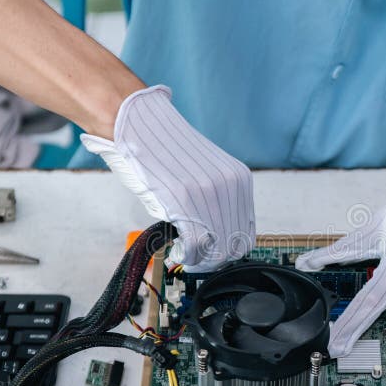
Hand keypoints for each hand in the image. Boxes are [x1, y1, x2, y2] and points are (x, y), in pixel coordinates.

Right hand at [81, 86, 254, 270]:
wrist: (138, 126)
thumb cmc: (164, 152)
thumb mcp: (202, 175)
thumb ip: (215, 201)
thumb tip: (215, 238)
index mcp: (239, 180)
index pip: (246, 233)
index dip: (228, 250)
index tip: (211, 254)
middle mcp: (231, 186)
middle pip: (235, 246)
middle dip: (214, 260)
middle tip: (195, 259)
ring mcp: (210, 192)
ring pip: (217, 249)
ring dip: (200, 260)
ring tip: (185, 253)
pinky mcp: (186, 199)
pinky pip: (196, 244)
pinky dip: (188, 256)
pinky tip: (178, 250)